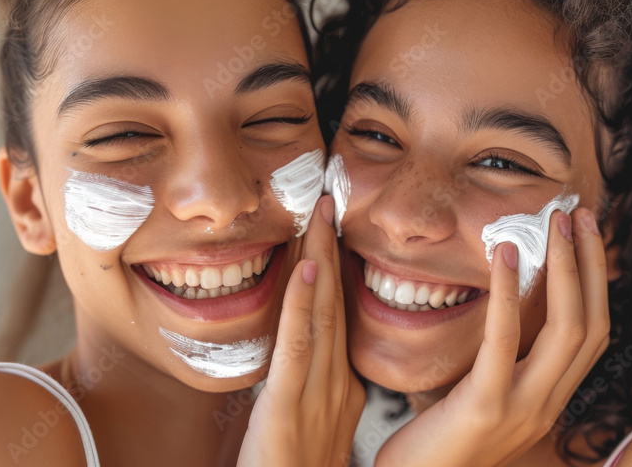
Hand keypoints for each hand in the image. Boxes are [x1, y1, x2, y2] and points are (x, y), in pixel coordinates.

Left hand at [238, 196, 365, 466]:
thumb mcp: (309, 433)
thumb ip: (309, 395)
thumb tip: (302, 361)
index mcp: (343, 392)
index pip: (340, 318)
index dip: (336, 269)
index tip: (332, 227)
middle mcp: (338, 388)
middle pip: (335, 304)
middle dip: (331, 248)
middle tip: (330, 198)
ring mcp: (317, 398)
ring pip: (320, 316)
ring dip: (319, 259)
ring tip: (320, 212)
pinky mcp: (287, 411)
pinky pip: (297, 350)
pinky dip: (300, 306)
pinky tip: (305, 269)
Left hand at [375, 207, 610, 466]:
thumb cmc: (436, 441)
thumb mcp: (481, 396)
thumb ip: (501, 361)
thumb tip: (502, 308)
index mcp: (549, 400)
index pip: (594, 335)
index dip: (596, 282)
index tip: (587, 235)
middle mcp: (548, 405)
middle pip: (592, 325)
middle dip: (591, 264)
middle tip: (582, 214)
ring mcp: (524, 408)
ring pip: (568, 329)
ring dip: (566, 268)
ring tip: (556, 223)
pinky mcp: (487, 406)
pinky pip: (506, 341)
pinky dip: (508, 292)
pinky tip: (504, 253)